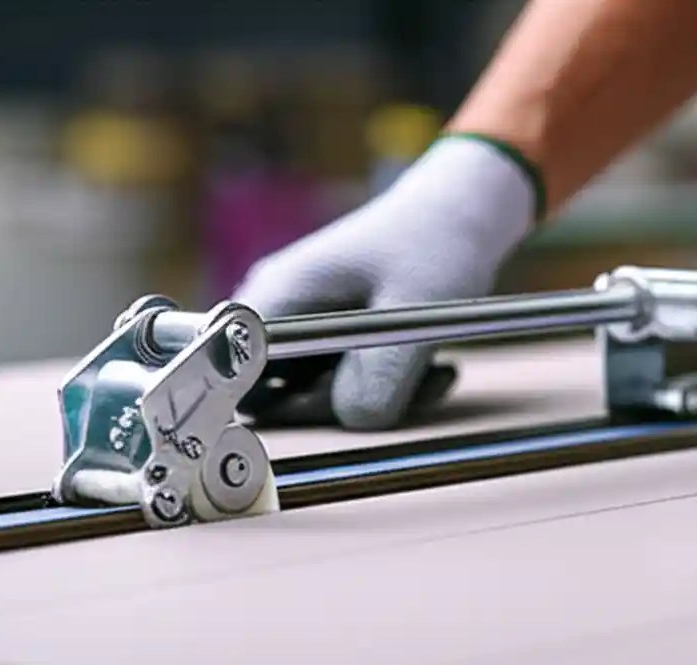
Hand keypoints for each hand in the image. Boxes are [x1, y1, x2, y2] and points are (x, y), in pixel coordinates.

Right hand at [233, 137, 535, 430]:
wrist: (461, 212)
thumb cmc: (434, 240)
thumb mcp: (414, 310)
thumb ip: (380, 375)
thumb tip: (352, 420)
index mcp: (277, 295)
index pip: (234, 373)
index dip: (276, 404)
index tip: (338, 408)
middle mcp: (277, 312)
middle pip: (277, 395)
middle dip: (341, 406)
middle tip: (405, 389)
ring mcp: (302, 327)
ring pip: (316, 395)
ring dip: (374, 399)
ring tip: (431, 373)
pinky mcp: (331, 340)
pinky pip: (345, 385)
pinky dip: (387, 388)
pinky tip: (430, 370)